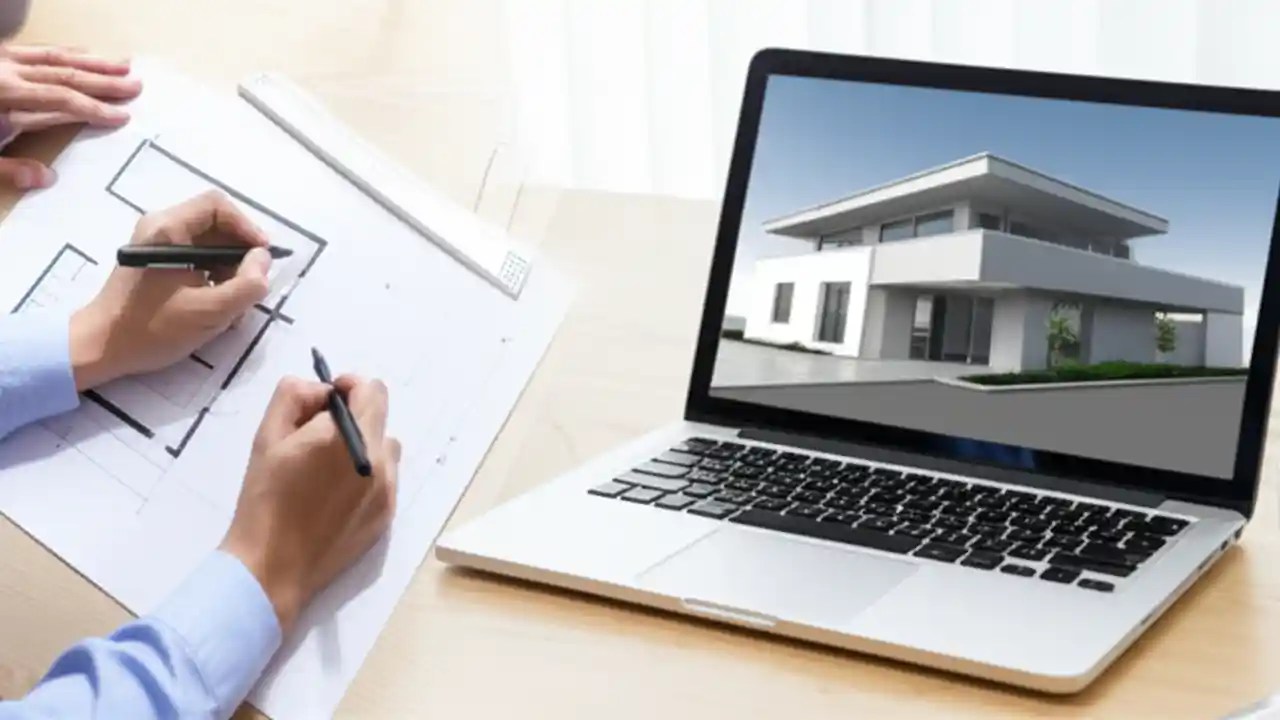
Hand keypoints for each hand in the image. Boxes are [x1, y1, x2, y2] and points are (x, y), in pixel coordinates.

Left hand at [0, 45, 140, 187]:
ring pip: (56, 58)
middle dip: (104, 82)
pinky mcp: (0, 55)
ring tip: (124, 64)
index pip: (61, 100)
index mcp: (5, 95)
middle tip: (136, 85)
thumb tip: (46, 179)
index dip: (94, 108)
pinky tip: (85, 54)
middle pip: (65, 75)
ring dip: (93, 63)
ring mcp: (4, 59)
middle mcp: (9, 72)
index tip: (123, 116)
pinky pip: (38, 50)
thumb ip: (8, 168)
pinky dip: (65, 52)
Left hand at [69, 190, 272, 390]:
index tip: (264, 258)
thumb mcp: (209, 313)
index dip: (248, 228)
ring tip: (235, 301)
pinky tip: (218, 304)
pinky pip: (199, 258)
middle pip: (216, 224)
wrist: (101, 348)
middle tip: (252, 284)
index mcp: (167, 230)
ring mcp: (158, 245)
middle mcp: (161, 228)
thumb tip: (264, 259)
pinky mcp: (159, 263)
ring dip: (230, 268)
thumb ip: (246, 285)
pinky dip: (216, 276)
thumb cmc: (151, 329)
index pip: (218, 206)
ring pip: (211, 243)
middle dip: (241, 253)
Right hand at [220, 375, 400, 632]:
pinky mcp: (387, 515)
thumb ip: (294, 397)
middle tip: (318, 433)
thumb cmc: (264, 498)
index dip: (349, 385)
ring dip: (364, 445)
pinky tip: (335, 494)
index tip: (328, 396)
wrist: (273, 566)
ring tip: (328, 466)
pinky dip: (368, 475)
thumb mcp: (267, 436)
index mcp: (349, 438)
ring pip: (386, 448)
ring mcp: (387, 490)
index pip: (371, 390)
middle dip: (352, 415)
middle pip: (380, 417)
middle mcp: (378, 461)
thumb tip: (320, 390)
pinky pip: (386, 479)